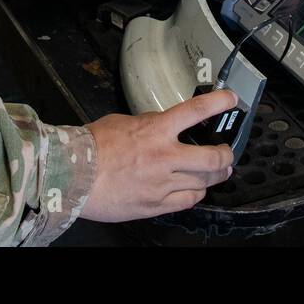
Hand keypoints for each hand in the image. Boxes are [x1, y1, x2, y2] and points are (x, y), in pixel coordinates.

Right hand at [82, 90, 236, 221]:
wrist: (73, 177)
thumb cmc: (92, 147)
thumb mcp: (123, 122)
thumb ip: (148, 123)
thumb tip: (162, 125)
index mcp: (155, 130)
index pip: (196, 111)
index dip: (218, 103)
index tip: (231, 99)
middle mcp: (164, 157)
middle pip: (213, 157)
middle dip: (226, 155)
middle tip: (227, 152)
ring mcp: (162, 184)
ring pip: (204, 182)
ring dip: (215, 176)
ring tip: (218, 172)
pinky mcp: (155, 205)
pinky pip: (188, 201)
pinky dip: (196, 193)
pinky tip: (196, 189)